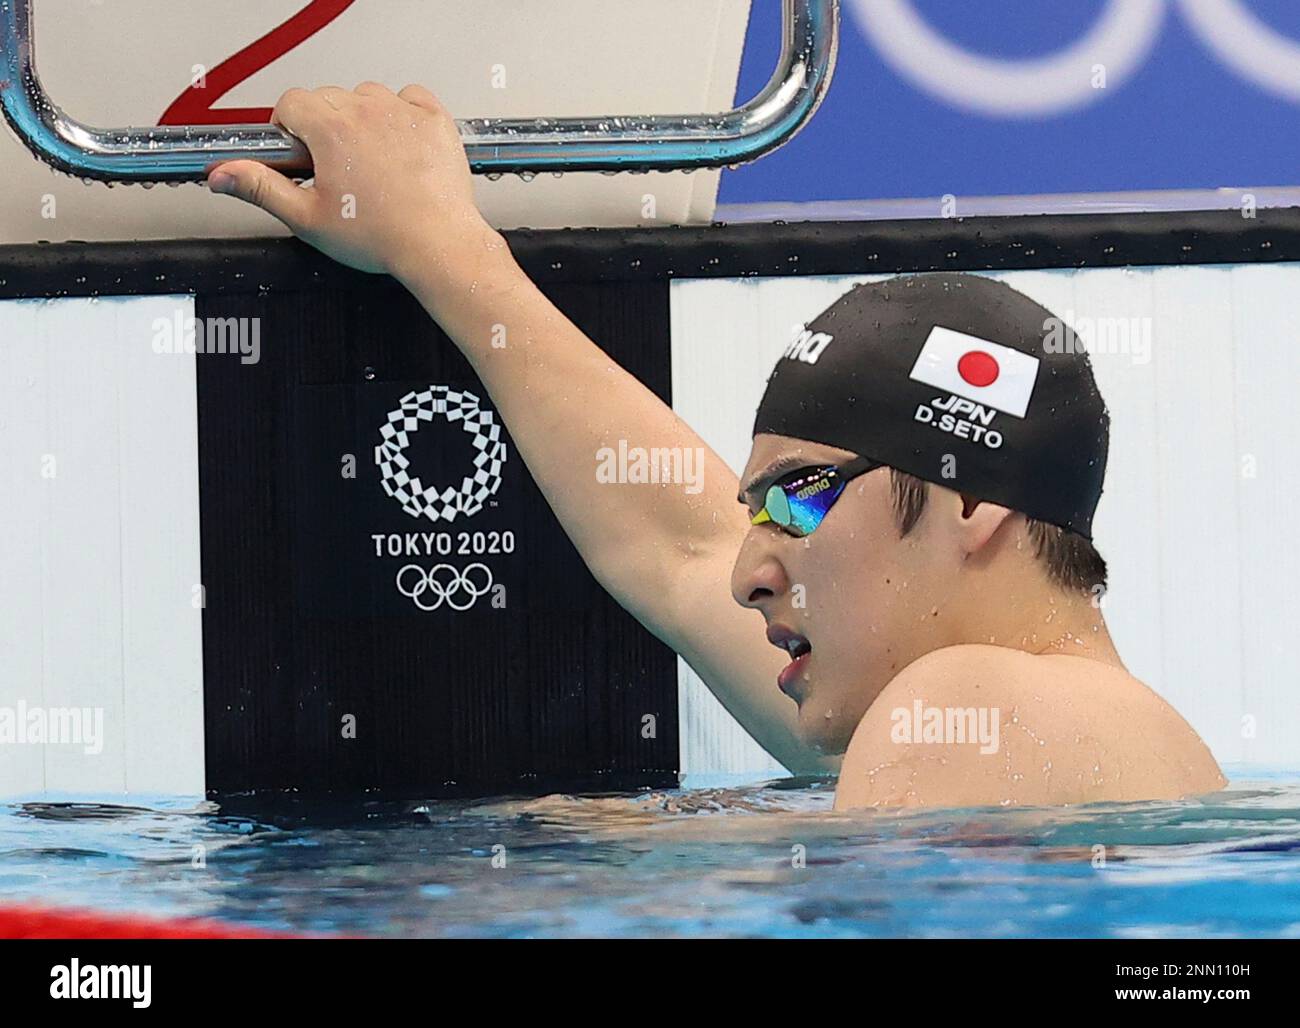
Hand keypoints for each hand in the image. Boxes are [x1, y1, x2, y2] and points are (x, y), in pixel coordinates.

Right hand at [207, 83, 493, 277]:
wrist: (437, 244)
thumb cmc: (380, 237)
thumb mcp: (308, 218)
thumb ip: (261, 188)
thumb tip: (223, 175)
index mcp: (330, 129)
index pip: (292, 102)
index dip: (289, 126)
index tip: (297, 149)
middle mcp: (367, 110)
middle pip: (328, 97)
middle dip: (323, 125)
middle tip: (334, 166)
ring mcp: (403, 112)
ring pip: (368, 96)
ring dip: (362, 118)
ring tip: (368, 160)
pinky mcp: (434, 120)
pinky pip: (410, 98)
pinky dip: (402, 114)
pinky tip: (399, 145)